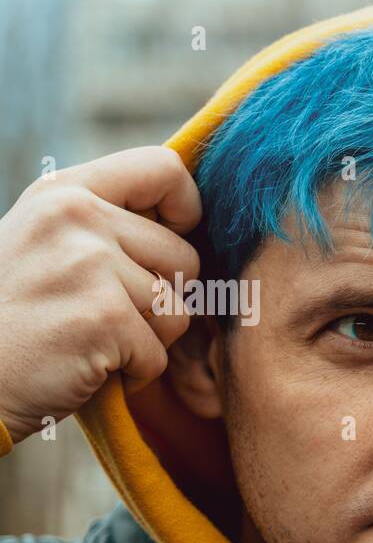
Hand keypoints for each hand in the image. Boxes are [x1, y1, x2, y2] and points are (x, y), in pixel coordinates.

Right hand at [0, 146, 200, 444]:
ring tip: (91, 340)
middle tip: (103, 316)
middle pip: (185, 258)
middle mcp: (77, 216)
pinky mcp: (103, 317)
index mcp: (65, 192)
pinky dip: (133, 373)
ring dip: (147, 340)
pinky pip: (159, 355)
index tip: (171, 239)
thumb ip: (106, 223)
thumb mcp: (47, 244)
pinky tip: (86, 366)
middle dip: (161, 299)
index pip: (164, 168)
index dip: (186, 209)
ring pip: (178, 310)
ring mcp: (90, 265)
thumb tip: (184, 222)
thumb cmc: (16, 318)